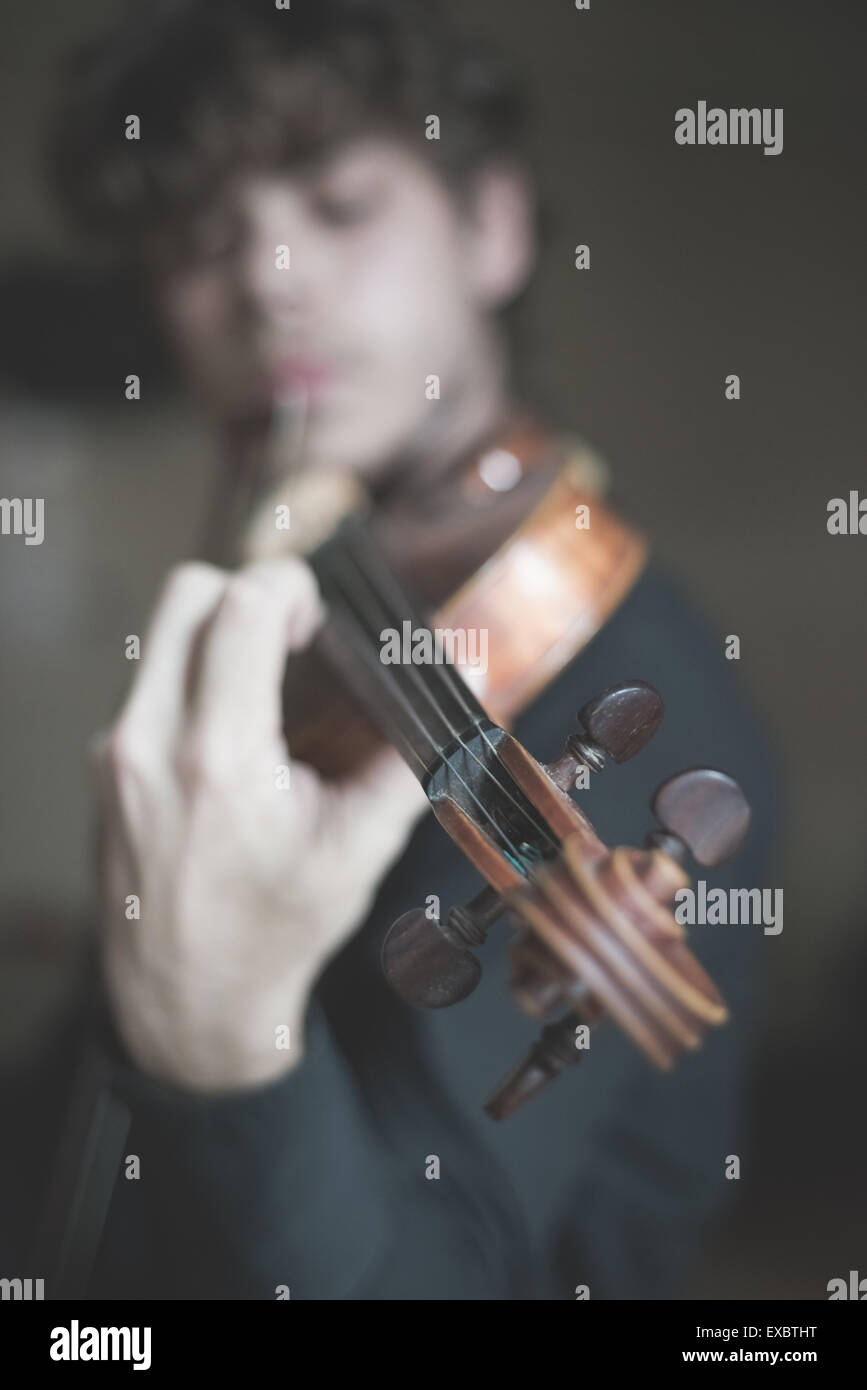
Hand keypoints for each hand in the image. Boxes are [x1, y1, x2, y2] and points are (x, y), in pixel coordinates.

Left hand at [92, 559, 426, 1092]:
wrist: (188, 1003)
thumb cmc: (274, 933)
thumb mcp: (358, 852)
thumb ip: (414, 759)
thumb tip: (470, 682)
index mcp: (220, 761)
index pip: (241, 608)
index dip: (291, 587)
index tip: (321, 620)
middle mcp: (151, 744)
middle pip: (187, 594)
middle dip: (250, 591)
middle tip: (295, 633)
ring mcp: (117, 753)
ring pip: (161, 633)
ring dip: (220, 632)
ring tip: (269, 682)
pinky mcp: (105, 764)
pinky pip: (149, 680)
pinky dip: (195, 675)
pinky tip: (236, 727)